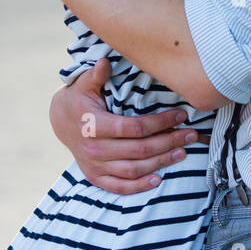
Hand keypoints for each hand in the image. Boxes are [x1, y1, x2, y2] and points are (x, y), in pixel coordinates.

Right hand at [50, 58, 206, 193]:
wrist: (60, 121)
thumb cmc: (79, 99)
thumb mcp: (84, 84)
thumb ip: (96, 75)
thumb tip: (105, 62)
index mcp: (94, 125)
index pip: (134, 128)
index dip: (160, 122)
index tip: (181, 115)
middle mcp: (95, 149)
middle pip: (139, 150)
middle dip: (169, 142)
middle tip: (190, 134)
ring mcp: (95, 166)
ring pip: (134, 169)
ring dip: (161, 162)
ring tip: (182, 152)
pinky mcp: (96, 177)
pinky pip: (120, 187)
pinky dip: (139, 186)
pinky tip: (158, 179)